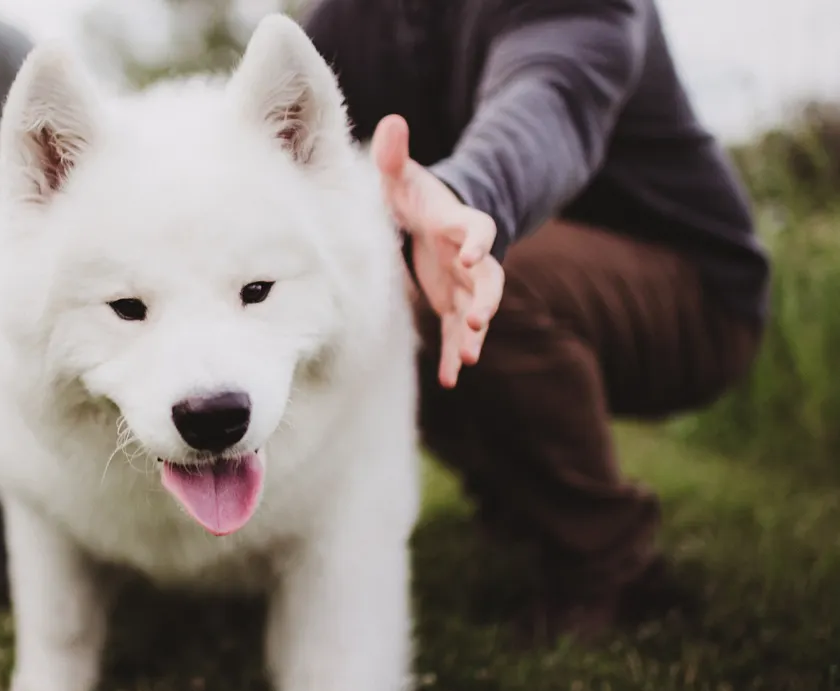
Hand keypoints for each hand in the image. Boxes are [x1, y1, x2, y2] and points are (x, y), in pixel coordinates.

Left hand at [372, 114, 504, 387]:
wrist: (429, 220)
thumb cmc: (412, 197)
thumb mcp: (399, 177)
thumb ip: (394, 156)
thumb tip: (390, 121)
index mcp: (459, 225)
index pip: (479, 230)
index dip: (478, 242)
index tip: (469, 257)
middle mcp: (470, 257)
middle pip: (490, 280)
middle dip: (486, 300)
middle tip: (478, 321)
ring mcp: (465, 284)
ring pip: (479, 310)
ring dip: (474, 335)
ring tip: (468, 359)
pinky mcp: (454, 304)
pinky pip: (459, 334)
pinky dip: (456, 354)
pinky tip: (451, 379)